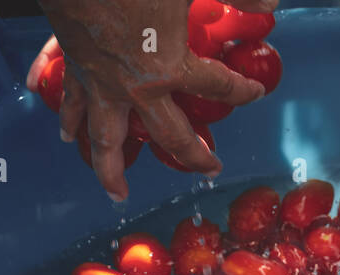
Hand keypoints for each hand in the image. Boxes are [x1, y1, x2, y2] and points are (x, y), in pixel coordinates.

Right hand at [27, 1, 275, 200]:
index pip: (219, 88)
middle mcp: (138, 89)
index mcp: (170, 69)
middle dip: (193, 157)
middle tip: (207, 171)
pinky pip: (72, 103)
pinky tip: (68, 134)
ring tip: (117, 192)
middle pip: (170, 137)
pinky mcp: (75, 69)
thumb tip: (271, 1)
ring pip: (107, 140)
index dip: (242, 92)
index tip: (254, 94)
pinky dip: (69, 120)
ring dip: (112, 169)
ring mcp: (102, 84)